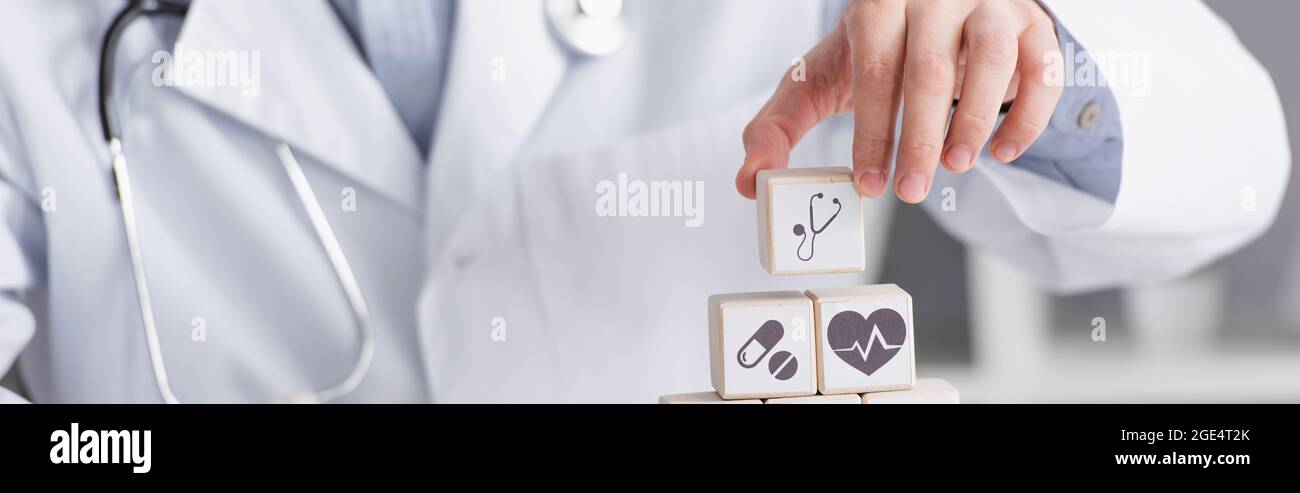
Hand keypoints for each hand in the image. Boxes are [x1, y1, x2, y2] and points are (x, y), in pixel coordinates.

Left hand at [736, 0, 1062, 202]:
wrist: (931, 9)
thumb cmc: (871, 52)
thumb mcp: (818, 79)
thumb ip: (778, 128)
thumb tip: (748, 181)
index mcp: (877, 2)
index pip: (874, 69)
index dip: (872, 132)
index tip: (869, 184)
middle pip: (930, 69)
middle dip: (919, 139)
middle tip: (909, 191)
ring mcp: (988, 5)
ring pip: (992, 60)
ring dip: (976, 122)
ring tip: (956, 167)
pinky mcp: (1031, 24)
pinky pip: (1043, 67)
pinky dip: (1029, 114)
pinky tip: (1004, 152)